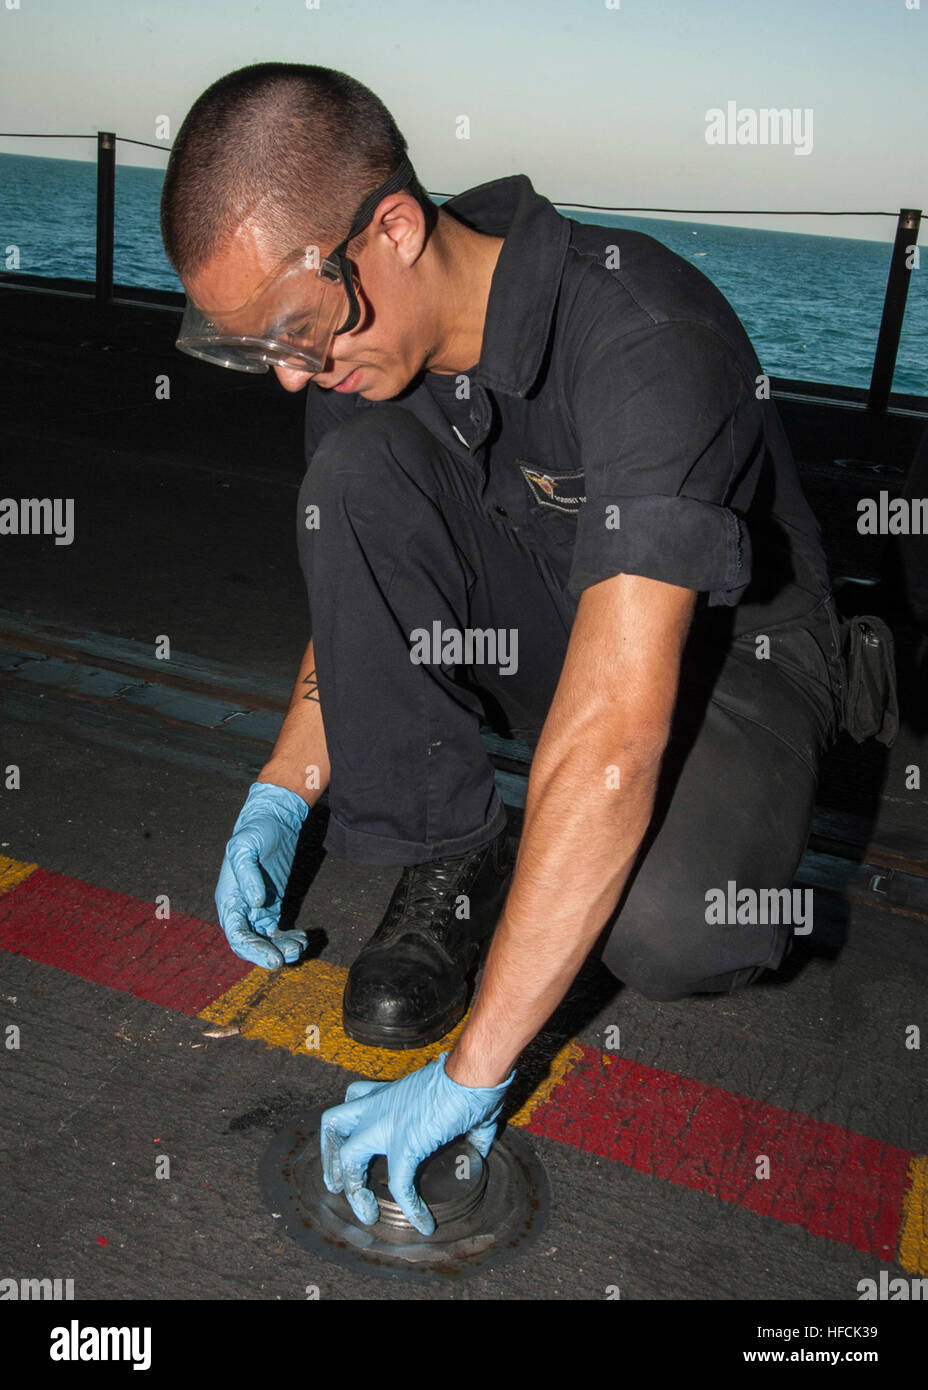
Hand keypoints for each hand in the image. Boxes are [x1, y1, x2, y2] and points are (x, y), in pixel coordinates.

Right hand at [214, 781, 308, 967]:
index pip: (237, 934)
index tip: (274, 958)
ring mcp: (256, 909)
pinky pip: (277, 931)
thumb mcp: (245, 847)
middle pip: (250, 942)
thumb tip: (256, 904)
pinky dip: (288, 938)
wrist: (272, 819)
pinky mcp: (272, 905)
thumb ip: (247, 874)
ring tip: (300, 947)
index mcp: (229, 899)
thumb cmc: (254, 831)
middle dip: (268, 954)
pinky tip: (302, 938)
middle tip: (289, 958)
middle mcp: (240, 908)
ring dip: (281, 948)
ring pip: (265, 940)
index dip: (253, 950)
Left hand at [320, 1052, 514, 1235]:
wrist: (472, 1073)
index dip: (351, 1126)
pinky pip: (399, 1185)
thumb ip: (464, 1128)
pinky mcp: (404, 1145)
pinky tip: (423, 1223)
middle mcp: (379, 1106)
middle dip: (330, 1156)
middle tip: (337, 1183)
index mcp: (388, 1093)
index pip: (354, 1099)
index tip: (360, 1154)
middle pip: (332, 1123)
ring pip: (346, 1154)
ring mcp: (387, 1126)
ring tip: (364, 1211)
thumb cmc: (468, 1079)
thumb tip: (479, 1149)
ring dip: (351, 1186)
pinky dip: (411, 1209)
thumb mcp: (457, 1103)